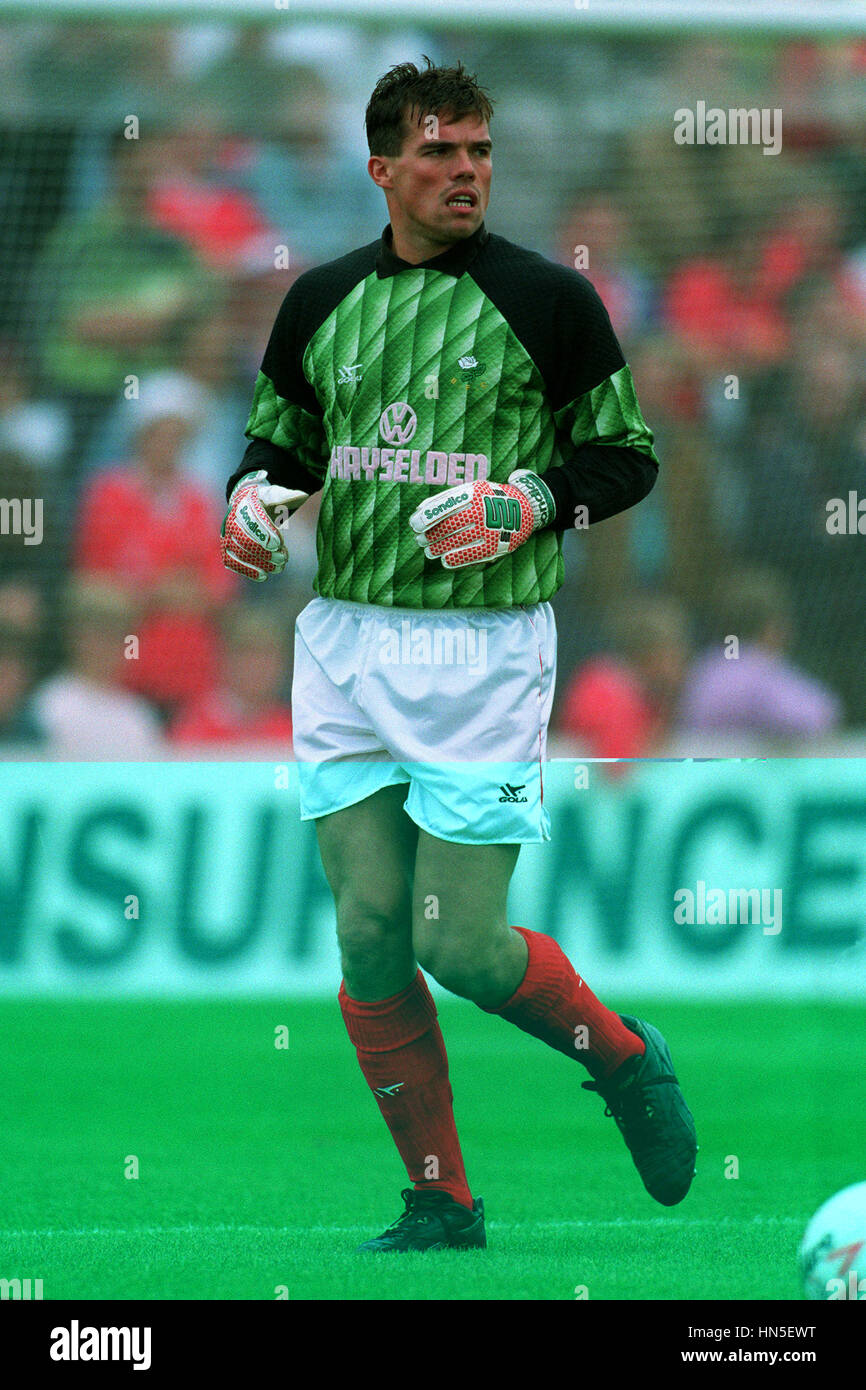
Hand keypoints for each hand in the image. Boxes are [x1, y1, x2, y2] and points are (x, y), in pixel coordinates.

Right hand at [220, 470, 308, 581]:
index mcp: (245, 503)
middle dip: (264, 552)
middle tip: (283, 559)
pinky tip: (264, 576)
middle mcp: (232, 519)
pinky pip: (231, 562)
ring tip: (278, 567)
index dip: (265, 532)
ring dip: (260, 563)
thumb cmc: (265, 502)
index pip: (251, 519)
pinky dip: (247, 570)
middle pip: (245, 539)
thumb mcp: (277, 495)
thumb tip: (303, 495)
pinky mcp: (227, 548)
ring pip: (239, 553)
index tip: (279, 543)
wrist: (247, 505)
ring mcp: (228, 535)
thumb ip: (289, 496)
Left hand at [409, 470, 554, 568]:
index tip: (414, 524)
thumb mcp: (471, 490)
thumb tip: (420, 509)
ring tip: (429, 551)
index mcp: (474, 493)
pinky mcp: (496, 545)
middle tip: (420, 540)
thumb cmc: (489, 499)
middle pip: (449, 525)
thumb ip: (447, 499)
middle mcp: (482, 510)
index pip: (444, 505)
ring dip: (438, 548)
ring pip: (457, 541)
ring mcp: (489, 528)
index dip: (427, 516)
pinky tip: (444, 560)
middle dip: (430, 535)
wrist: (525, 507)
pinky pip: (472, 554)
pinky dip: (456, 559)